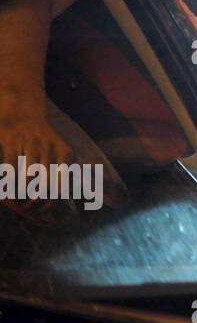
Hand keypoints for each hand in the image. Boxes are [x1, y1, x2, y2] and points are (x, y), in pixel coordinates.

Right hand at [0, 102, 74, 217]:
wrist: (24, 108)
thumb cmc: (41, 139)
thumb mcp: (59, 153)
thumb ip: (59, 179)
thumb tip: (52, 213)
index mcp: (65, 152)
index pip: (62, 186)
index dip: (51, 204)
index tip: (42, 211)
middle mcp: (50, 147)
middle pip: (45, 185)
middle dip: (34, 203)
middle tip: (27, 208)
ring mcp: (30, 142)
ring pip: (27, 178)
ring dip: (20, 195)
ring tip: (15, 202)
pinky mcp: (11, 139)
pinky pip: (9, 168)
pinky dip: (6, 184)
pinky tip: (5, 192)